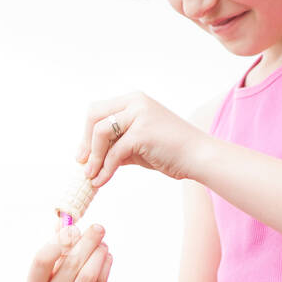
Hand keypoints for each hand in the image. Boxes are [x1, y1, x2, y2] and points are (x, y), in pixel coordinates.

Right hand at [26, 221, 111, 281]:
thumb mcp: (55, 275)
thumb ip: (58, 248)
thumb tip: (63, 220)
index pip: (41, 260)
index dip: (58, 241)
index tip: (73, 229)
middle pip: (70, 264)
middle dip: (87, 242)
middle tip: (98, 228)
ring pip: (88, 274)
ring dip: (99, 253)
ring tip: (103, 244)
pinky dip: (106, 266)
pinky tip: (107, 257)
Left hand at [76, 91, 201, 188]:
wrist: (199, 157)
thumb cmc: (171, 152)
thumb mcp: (139, 145)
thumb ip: (118, 145)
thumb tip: (91, 158)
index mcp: (134, 100)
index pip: (98, 110)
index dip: (86, 133)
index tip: (83, 154)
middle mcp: (136, 102)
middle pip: (94, 115)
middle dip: (85, 142)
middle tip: (82, 163)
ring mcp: (139, 115)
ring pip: (100, 133)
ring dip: (93, 157)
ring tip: (91, 176)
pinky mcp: (142, 133)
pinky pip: (114, 153)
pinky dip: (105, 169)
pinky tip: (101, 181)